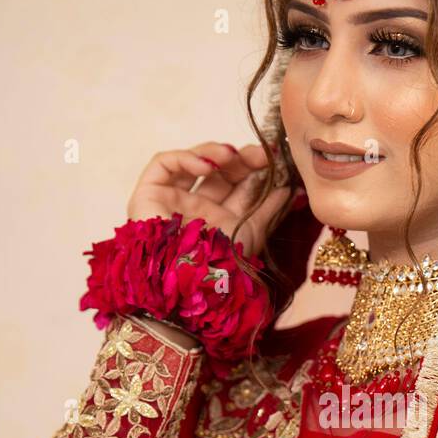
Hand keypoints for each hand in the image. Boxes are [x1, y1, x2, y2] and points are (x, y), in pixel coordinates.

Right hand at [126, 140, 293, 257]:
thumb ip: (269, 210)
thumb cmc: (220, 267)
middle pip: (217, 172)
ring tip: (234, 156)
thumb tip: (289, 188)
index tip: (274, 162)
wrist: (191, 285)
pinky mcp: (147, 195)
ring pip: (192, 163)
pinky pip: (163, 164)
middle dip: (240, 159)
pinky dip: (187, 157)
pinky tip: (209, 165)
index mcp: (218, 221)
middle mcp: (194, 210)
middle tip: (260, 155)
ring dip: (216, 153)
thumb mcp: (252, 234)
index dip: (253, 170)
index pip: (235, 185)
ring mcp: (170, 202)